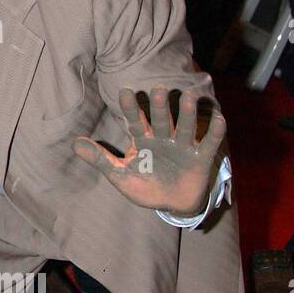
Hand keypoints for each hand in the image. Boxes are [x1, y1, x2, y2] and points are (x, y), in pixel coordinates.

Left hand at [73, 85, 225, 216]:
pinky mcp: (200, 159)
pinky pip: (208, 144)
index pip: (134, 121)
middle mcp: (163, 139)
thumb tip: (74, 144)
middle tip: (158, 88)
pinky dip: (214, 133)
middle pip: (160, 120)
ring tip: (188, 96)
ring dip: (186, 113)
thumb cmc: (144, 186)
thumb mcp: (120, 175)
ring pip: (184, 127)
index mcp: (143, 140)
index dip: (130, 108)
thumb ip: (100, 159)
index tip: (124, 91)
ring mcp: (182, 147)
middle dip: (159, 106)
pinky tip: (219, 119)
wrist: (171, 204)